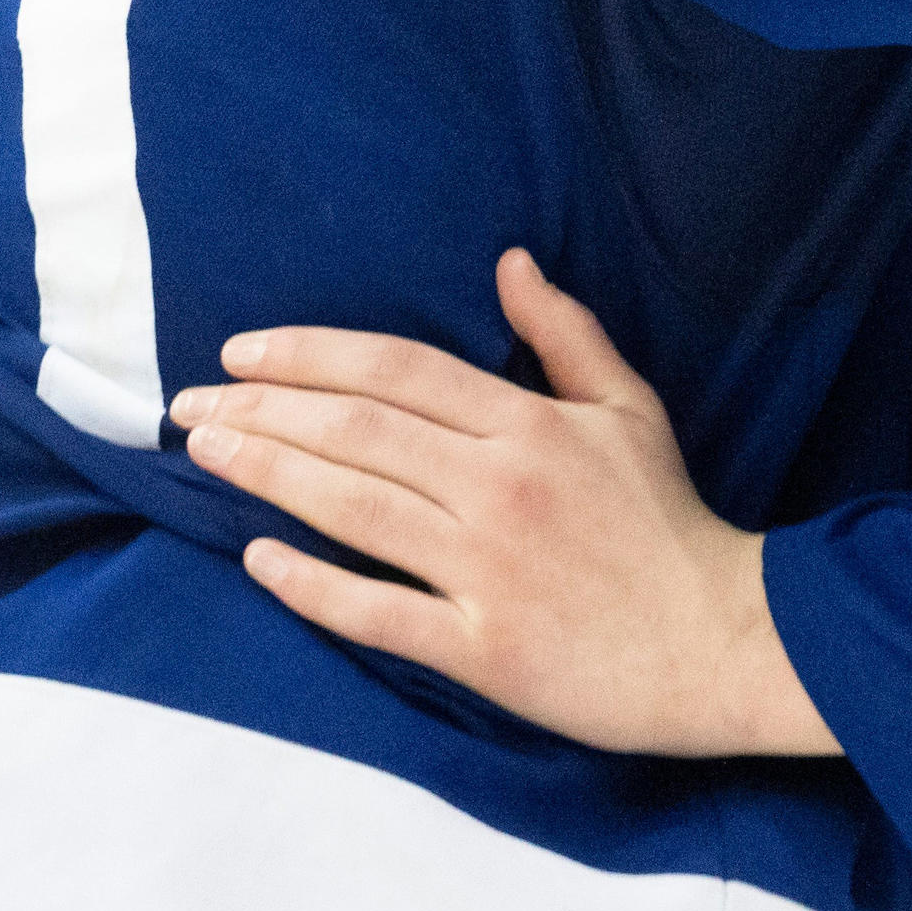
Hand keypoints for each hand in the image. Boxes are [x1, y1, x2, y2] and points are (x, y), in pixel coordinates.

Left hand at [175, 251, 834, 760]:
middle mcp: (498, 488)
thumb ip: (564, 335)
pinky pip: (379, 611)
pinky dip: (314, 585)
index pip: (396, 371)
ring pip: (353, 509)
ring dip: (268, 475)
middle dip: (262, 410)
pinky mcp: (482, 648)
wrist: (721, 641)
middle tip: (191, 402)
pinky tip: (260, 560)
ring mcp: (486, 569)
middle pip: (357, 433)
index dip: (311, 354)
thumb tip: (509, 262)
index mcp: (530, 425)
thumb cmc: (669, 521)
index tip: (243, 350)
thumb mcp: (631, 408)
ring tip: (206, 452)